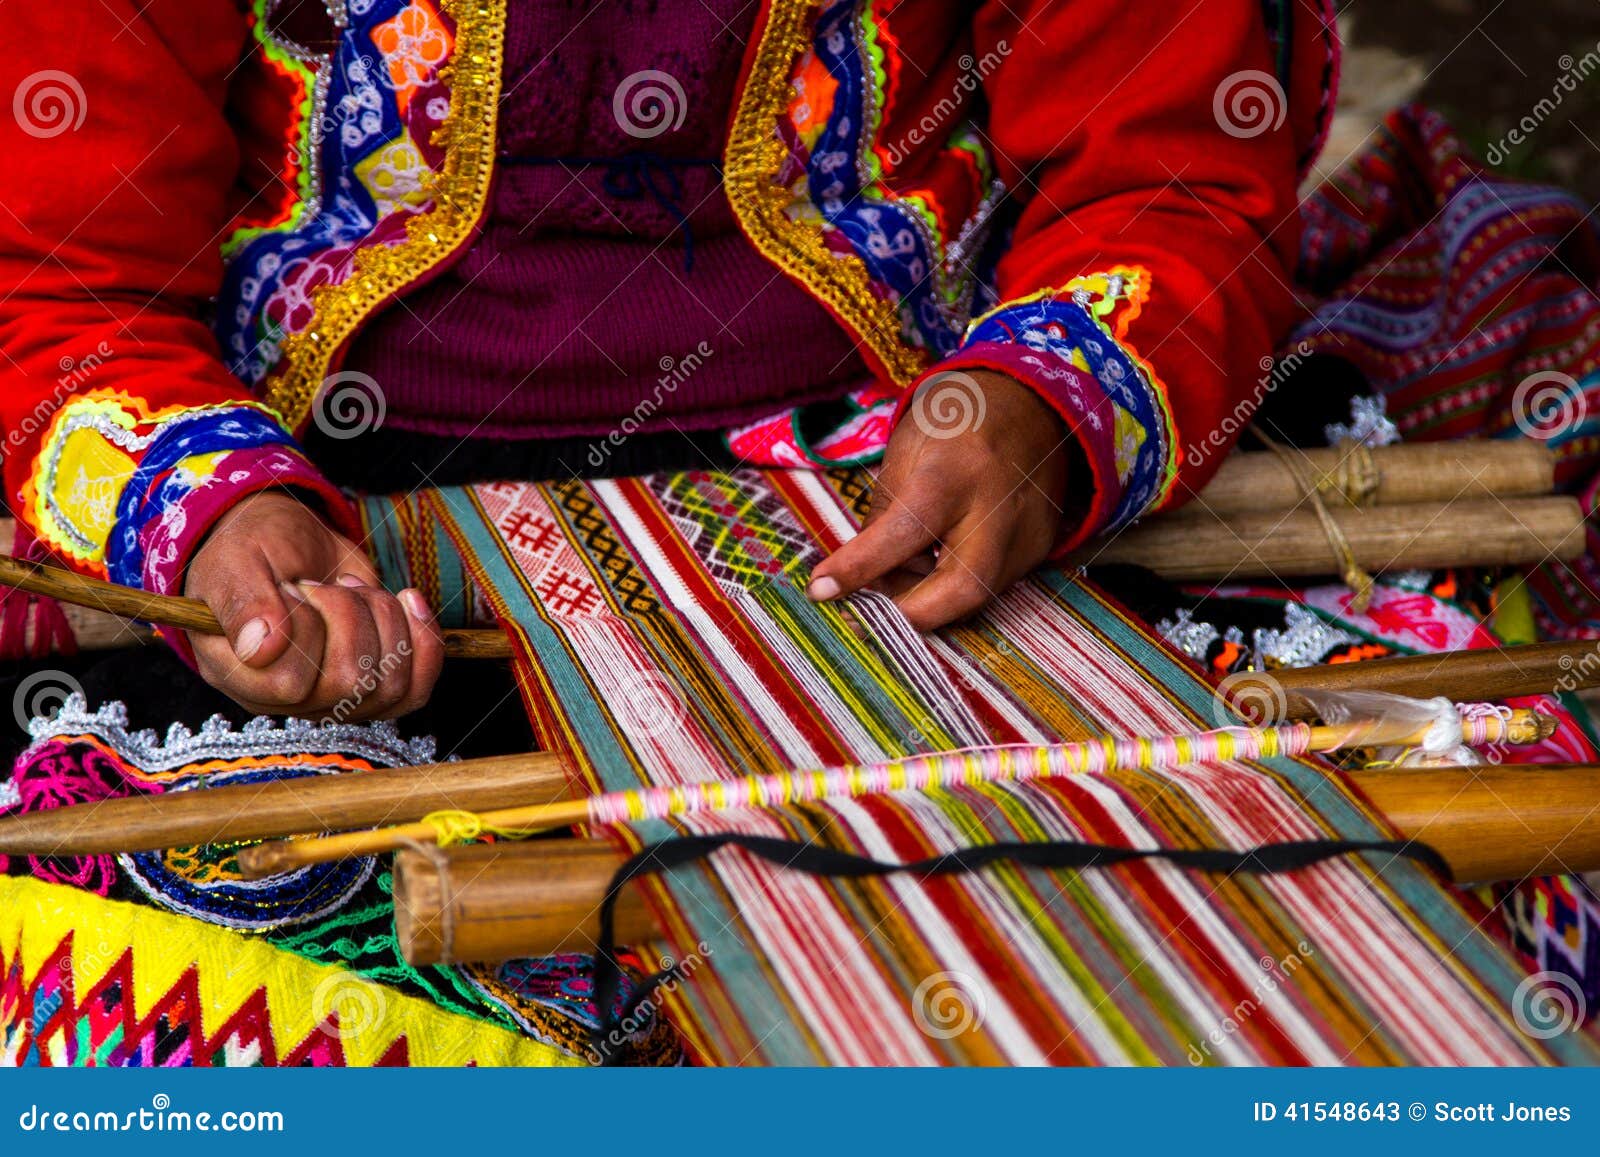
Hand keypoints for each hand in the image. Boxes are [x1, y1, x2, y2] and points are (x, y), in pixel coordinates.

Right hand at [183, 491, 443, 718]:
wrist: (296, 544)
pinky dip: (423, 636)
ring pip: (390, 684)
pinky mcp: (376, 688)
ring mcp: (335, 700)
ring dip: (383, 618)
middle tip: (327, 586)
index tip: (292, 589)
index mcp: (238, 675)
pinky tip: (407, 599)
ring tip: (353, 589)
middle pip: (350, 684)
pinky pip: (417, 687)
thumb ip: (243, 602)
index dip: (306, 626)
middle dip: (351, 614)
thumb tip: (262, 649)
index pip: (292, 682)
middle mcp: (287, 700)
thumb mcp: (236, 560)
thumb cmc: (256, 549)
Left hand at [807, 369, 1069, 630]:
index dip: (860, 567)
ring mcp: (1028, 536)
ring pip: (972, 598)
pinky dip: (949, 587)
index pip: (906, 531)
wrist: (1029, 406)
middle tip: (863, 608)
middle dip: (906, 614)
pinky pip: (987, 588)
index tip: (821, 590)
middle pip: (959, 589)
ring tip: (898, 570)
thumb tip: (859, 580)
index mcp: (957, 470)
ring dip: (924, 598)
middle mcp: (1001, 509)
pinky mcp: (1038, 552)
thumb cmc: (955, 425)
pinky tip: (933, 562)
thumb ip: (883, 519)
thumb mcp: (905, 454)